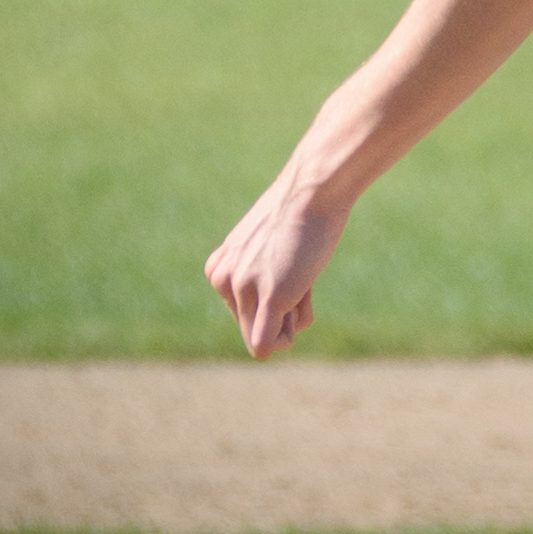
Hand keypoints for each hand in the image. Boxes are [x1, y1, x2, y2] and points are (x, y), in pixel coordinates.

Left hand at [205, 172, 350, 358]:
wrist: (313, 189)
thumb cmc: (299, 215)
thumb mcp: (264, 246)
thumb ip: (255, 274)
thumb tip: (266, 320)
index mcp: (219, 269)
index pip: (244, 313)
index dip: (271, 298)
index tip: (282, 263)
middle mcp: (224, 280)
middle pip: (252, 328)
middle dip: (280, 311)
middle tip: (295, 268)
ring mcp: (245, 289)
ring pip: (264, 337)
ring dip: (291, 315)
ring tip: (301, 269)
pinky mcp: (271, 296)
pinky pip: (265, 345)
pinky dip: (283, 340)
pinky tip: (300, 296)